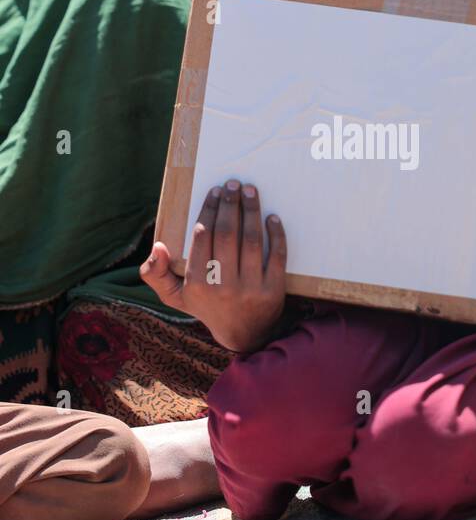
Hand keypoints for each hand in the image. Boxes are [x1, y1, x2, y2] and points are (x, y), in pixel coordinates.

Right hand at [140, 180, 286, 352]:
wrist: (244, 335)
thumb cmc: (207, 307)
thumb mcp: (175, 296)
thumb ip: (156, 275)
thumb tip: (158, 247)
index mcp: (196, 283)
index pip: (203, 236)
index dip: (209, 209)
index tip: (215, 191)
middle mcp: (222, 285)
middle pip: (227, 233)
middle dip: (230, 204)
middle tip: (233, 184)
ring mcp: (249, 288)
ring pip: (251, 240)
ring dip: (251, 211)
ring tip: (251, 191)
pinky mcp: (273, 290)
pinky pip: (276, 256)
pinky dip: (276, 234)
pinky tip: (272, 217)